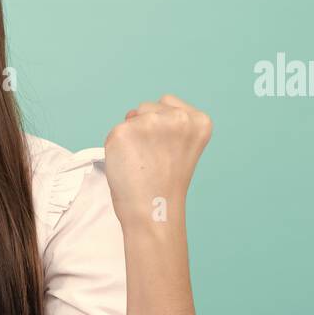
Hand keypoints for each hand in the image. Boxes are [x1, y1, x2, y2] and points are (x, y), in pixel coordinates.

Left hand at [102, 94, 210, 231]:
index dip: (161, 127)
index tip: (166, 150)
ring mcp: (150, 123)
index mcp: (199, 121)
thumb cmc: (166, 184)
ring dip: (131, 136)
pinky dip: (116, 147)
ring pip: (130, 117)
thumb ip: (168, 124)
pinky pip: (114, 132)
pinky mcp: (124, 131)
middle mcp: (178, 118)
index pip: (167, 103)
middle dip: (145, 129)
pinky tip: (128, 164)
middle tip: (152, 160)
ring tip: (142, 161)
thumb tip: (133, 113)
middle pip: (147, 107)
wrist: (154, 211)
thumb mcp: (182, 146)